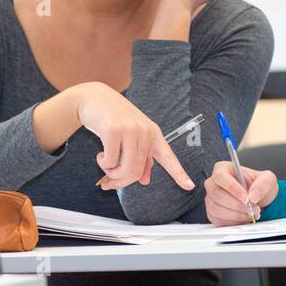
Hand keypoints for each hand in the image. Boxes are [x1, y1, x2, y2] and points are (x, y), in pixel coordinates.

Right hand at [71, 83, 194, 190]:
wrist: (94, 98)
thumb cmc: (113, 120)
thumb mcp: (131, 137)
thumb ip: (140, 157)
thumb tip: (145, 180)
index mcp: (153, 134)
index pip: (168, 157)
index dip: (179, 173)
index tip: (190, 186)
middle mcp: (146, 132)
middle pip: (137, 172)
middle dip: (120, 182)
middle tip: (108, 182)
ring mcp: (131, 130)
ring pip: (126, 169)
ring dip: (111, 174)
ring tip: (105, 164)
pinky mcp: (113, 130)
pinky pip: (110, 161)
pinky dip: (103, 163)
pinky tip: (100, 154)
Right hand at [204, 161, 277, 225]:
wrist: (259, 200)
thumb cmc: (259, 186)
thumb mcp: (268, 179)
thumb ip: (262, 184)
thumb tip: (253, 195)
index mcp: (223, 169)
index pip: (221, 177)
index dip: (233, 188)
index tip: (246, 198)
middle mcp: (213, 183)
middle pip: (217, 195)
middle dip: (237, 205)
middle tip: (252, 209)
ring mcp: (211, 199)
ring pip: (216, 209)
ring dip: (235, 215)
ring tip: (250, 214)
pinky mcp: (212, 213)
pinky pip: (217, 220)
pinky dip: (232, 222)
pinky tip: (243, 219)